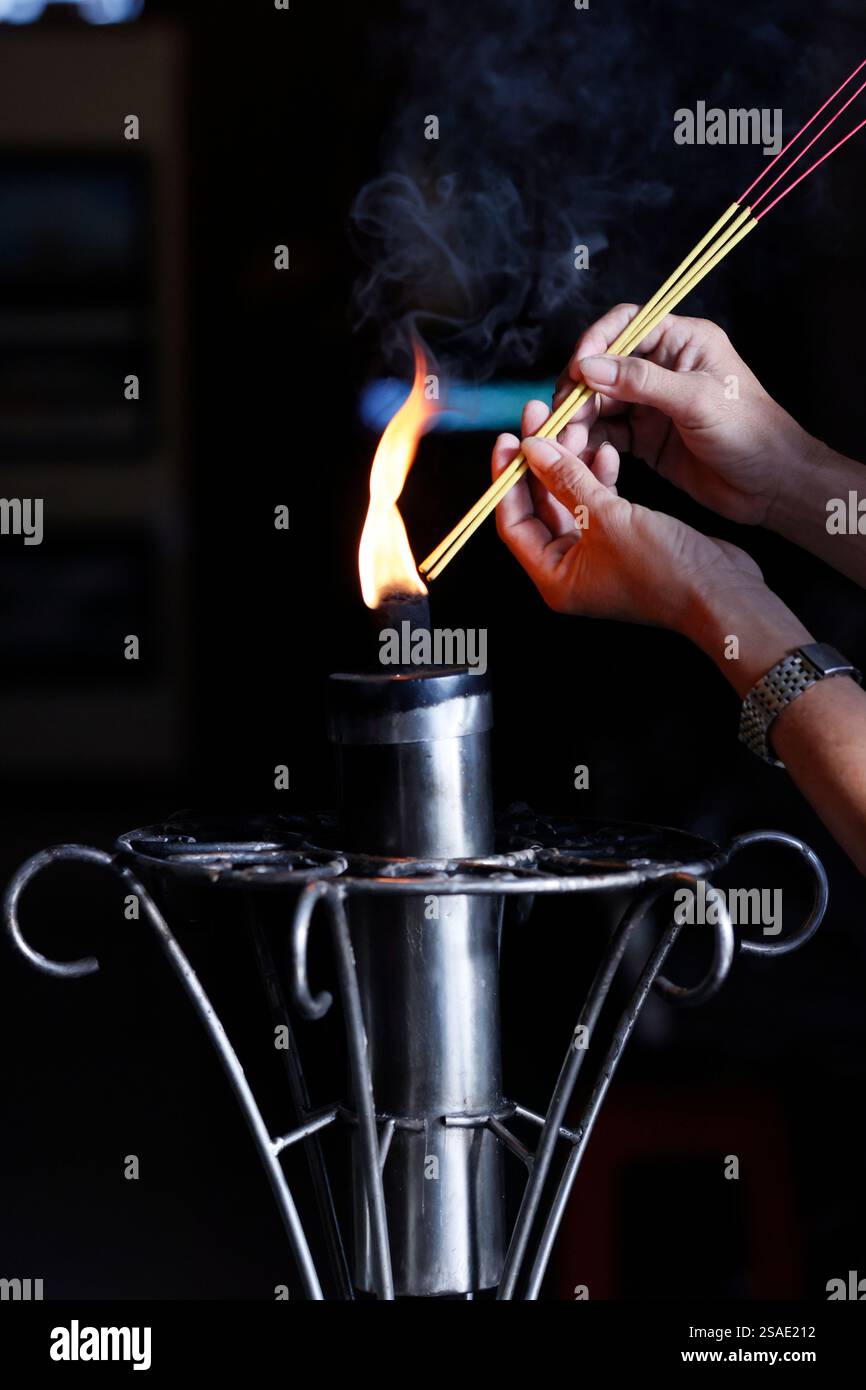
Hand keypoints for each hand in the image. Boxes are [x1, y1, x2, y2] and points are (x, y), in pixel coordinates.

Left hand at [493, 399, 763, 630]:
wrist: (721, 591)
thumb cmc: (663, 568)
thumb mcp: (607, 516)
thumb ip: (566, 479)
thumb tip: (532, 447)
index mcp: (554, 577)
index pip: (513, 522)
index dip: (507, 479)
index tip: (508, 438)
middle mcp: (570, 570)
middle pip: (538, 507)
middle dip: (539, 462)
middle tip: (538, 418)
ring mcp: (597, 557)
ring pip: (569, 501)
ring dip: (570, 465)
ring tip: (573, 424)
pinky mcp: (622, 542)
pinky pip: (597, 504)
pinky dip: (598, 478)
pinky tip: (606, 450)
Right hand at [555, 307, 815, 525]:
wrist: (771, 486)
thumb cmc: (749, 433)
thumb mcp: (696, 400)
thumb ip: (641, 381)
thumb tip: (589, 366)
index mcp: (682, 342)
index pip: (627, 325)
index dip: (596, 342)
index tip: (576, 369)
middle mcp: (663, 368)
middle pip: (604, 366)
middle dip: (579, 389)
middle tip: (562, 415)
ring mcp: (651, 404)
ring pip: (599, 402)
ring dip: (579, 419)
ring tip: (567, 440)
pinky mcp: (645, 438)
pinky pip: (606, 433)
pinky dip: (589, 442)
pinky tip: (579, 452)